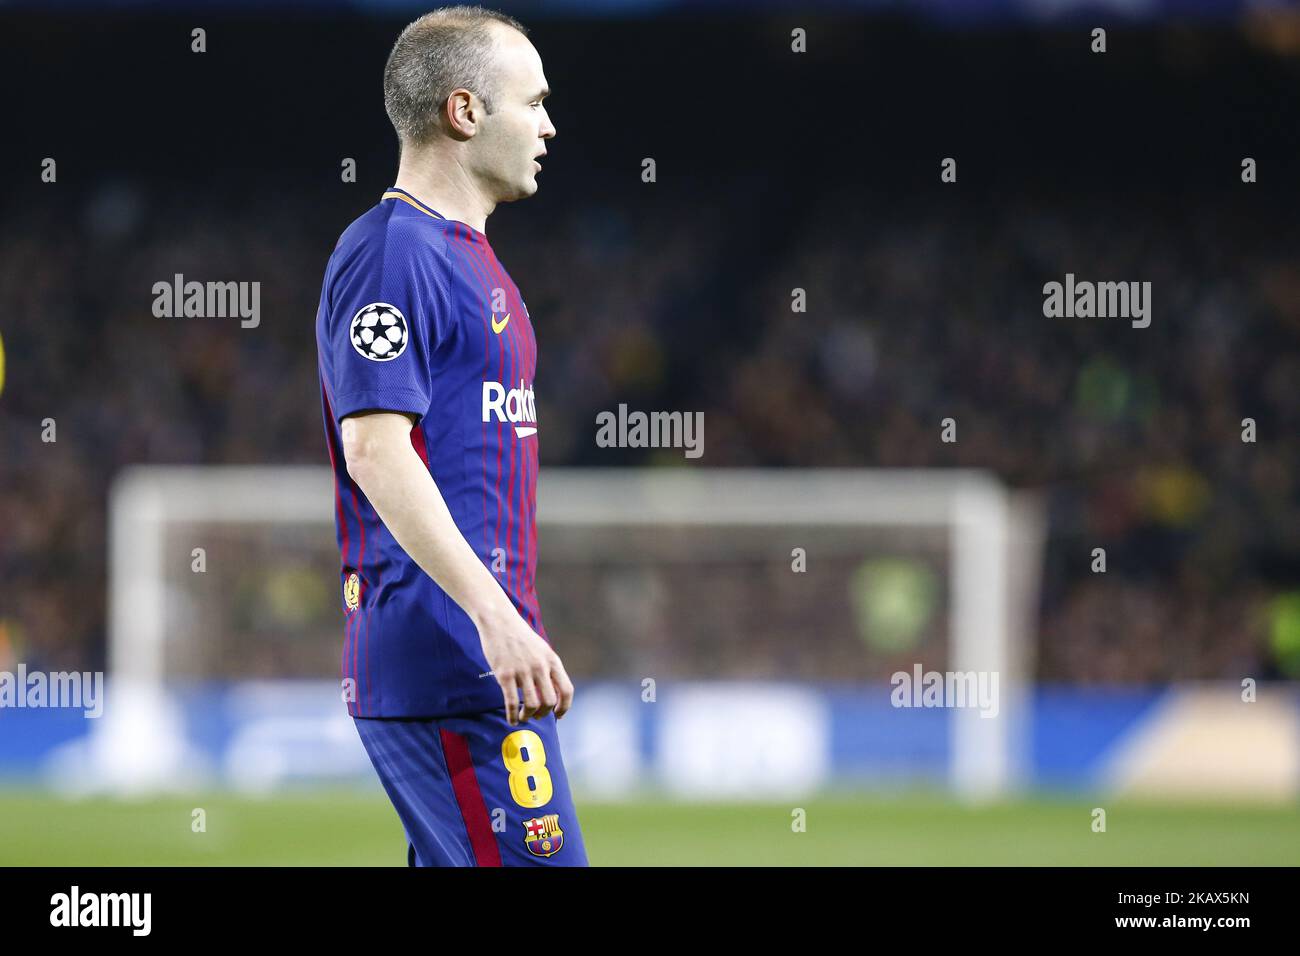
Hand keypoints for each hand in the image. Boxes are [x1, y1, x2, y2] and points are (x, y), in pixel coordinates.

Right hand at [476, 608, 573, 724]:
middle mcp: (540, 667)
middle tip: (536, 715)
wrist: (499, 622)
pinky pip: (511, 702)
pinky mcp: (505, 674)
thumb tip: (552, 693)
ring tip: (523, 717)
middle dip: (544, 713)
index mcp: (552, 661)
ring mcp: (523, 671)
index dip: (564, 707)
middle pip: (549, 701)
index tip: (558, 715)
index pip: (566, 690)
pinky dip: (513, 716)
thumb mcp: (542, 650)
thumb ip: (548, 668)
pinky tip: (512, 719)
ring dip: (528, 715)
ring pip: (532, 704)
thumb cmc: (520, 637)